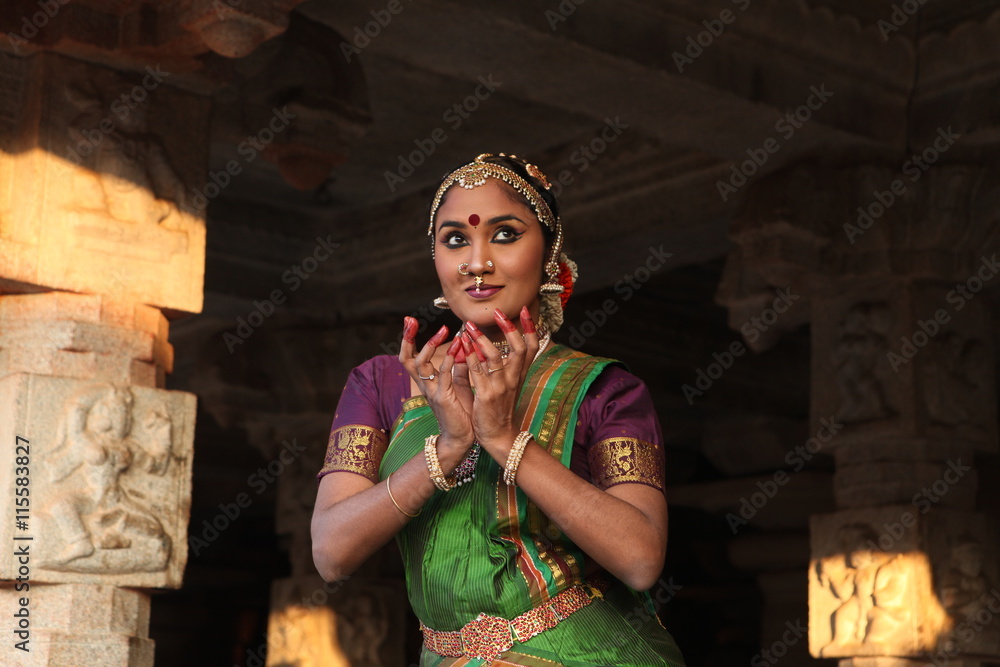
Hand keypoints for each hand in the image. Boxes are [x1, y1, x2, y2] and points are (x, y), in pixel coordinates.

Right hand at [397, 318, 473, 446]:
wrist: (461, 438)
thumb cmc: (460, 412)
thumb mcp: (459, 385)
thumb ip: (459, 367)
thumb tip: (463, 346)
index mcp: (426, 382)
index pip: (410, 357)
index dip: (408, 340)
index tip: (410, 321)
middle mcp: (424, 385)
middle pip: (406, 359)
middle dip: (407, 339)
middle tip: (410, 320)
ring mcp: (431, 391)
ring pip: (421, 364)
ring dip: (431, 345)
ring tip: (444, 330)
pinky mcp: (442, 398)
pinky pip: (443, 374)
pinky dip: (449, 359)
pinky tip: (458, 346)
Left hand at [462, 307, 539, 452]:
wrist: (498, 435)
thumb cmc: (499, 407)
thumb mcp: (507, 384)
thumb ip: (504, 365)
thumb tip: (496, 343)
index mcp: (519, 374)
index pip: (531, 347)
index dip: (530, 327)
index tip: (525, 310)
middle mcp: (514, 378)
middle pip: (519, 348)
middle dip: (509, 328)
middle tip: (497, 312)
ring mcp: (501, 387)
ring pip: (495, 357)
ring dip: (481, 339)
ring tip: (469, 326)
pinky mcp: (486, 396)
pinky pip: (477, 372)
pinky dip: (469, 357)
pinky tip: (462, 345)